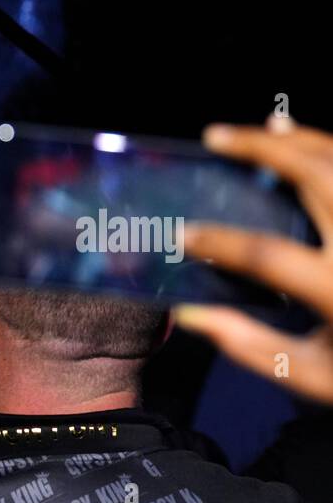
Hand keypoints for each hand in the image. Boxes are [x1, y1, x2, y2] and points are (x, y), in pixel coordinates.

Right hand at [174, 116, 332, 403]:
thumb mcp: (309, 374)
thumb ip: (248, 345)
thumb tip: (191, 315)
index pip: (266, 255)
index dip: (218, 241)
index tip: (184, 235)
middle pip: (313, 177)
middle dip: (260, 149)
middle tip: (217, 136)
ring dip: (298, 139)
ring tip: (261, 128)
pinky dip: (329, 150)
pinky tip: (305, 143)